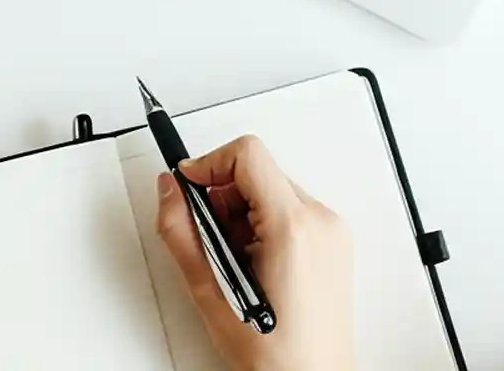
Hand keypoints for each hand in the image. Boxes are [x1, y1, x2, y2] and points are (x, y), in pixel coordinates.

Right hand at [156, 136, 354, 370]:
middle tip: (209, 239)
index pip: (248, 154)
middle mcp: (320, 221)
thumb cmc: (275, 355)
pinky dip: (263, 224)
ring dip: (242, 213)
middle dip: (222, 196)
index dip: (209, 163)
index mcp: (292, 228)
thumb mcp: (209, 292)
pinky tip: (254, 263)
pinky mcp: (334, 241)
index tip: (188, 185)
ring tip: (235, 261)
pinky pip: (289, 210)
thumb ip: (181, 232)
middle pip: (258, 170)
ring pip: (272, 189)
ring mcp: (332, 230)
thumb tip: (169, 192)